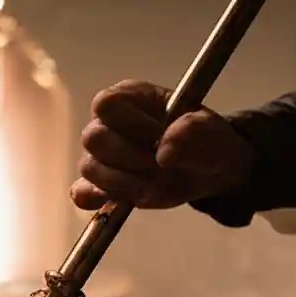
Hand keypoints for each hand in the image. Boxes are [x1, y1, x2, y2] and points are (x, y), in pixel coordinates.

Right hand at [70, 80, 256, 210]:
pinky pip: (82, 194)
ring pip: (90, 168)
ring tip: (158, 183)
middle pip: (93, 138)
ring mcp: (100, 156)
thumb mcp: (213, 132)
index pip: (106, 104)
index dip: (130, 124)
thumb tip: (165, 152)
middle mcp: (108, 123)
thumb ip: (194, 131)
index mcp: (131, 97)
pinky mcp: (99, 186)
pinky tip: (125, 199)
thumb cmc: (205, 141)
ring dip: (126, 182)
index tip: (158, 136)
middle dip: (130, 158)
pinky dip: (101, 200)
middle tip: (161, 167)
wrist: (208, 170)